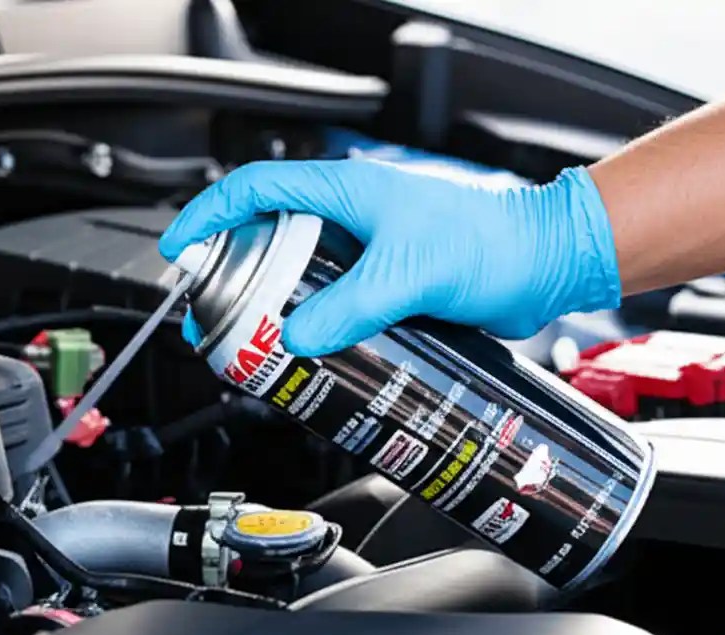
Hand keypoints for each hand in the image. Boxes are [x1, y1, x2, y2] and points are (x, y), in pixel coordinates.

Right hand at [160, 159, 620, 355]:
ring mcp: (363, 250)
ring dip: (268, 305)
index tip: (181, 249)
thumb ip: (350, 306)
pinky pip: (328, 301)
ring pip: (294, 274)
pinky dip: (307, 324)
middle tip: (210, 314)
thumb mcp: (410, 273)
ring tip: (249, 342)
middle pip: (264, 237)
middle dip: (230, 274)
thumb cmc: (490, 244)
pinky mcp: (381, 283)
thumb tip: (297, 338)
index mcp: (342, 191)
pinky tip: (302, 354)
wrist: (543, 265)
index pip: (253, 190)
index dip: (208, 216)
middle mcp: (346, 217)